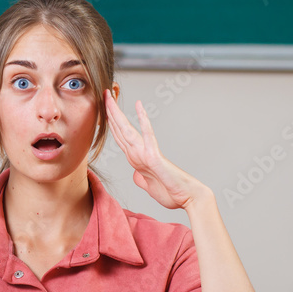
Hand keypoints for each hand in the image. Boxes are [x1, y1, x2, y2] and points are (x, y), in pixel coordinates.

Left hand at [103, 89, 207, 209]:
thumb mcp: (149, 187)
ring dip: (116, 113)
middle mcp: (139, 152)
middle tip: (104, 93)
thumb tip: (136, 174)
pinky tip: (138, 106)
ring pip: (127, 129)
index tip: (103, 109)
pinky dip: (143, 119)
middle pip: (119, 129)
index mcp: (136, 158)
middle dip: (109, 112)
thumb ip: (141, 178)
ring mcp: (146, 152)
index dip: (110, 122)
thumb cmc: (172, 192)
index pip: (119, 136)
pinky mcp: (155, 156)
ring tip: (110, 97)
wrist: (189, 198)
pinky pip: (147, 134)